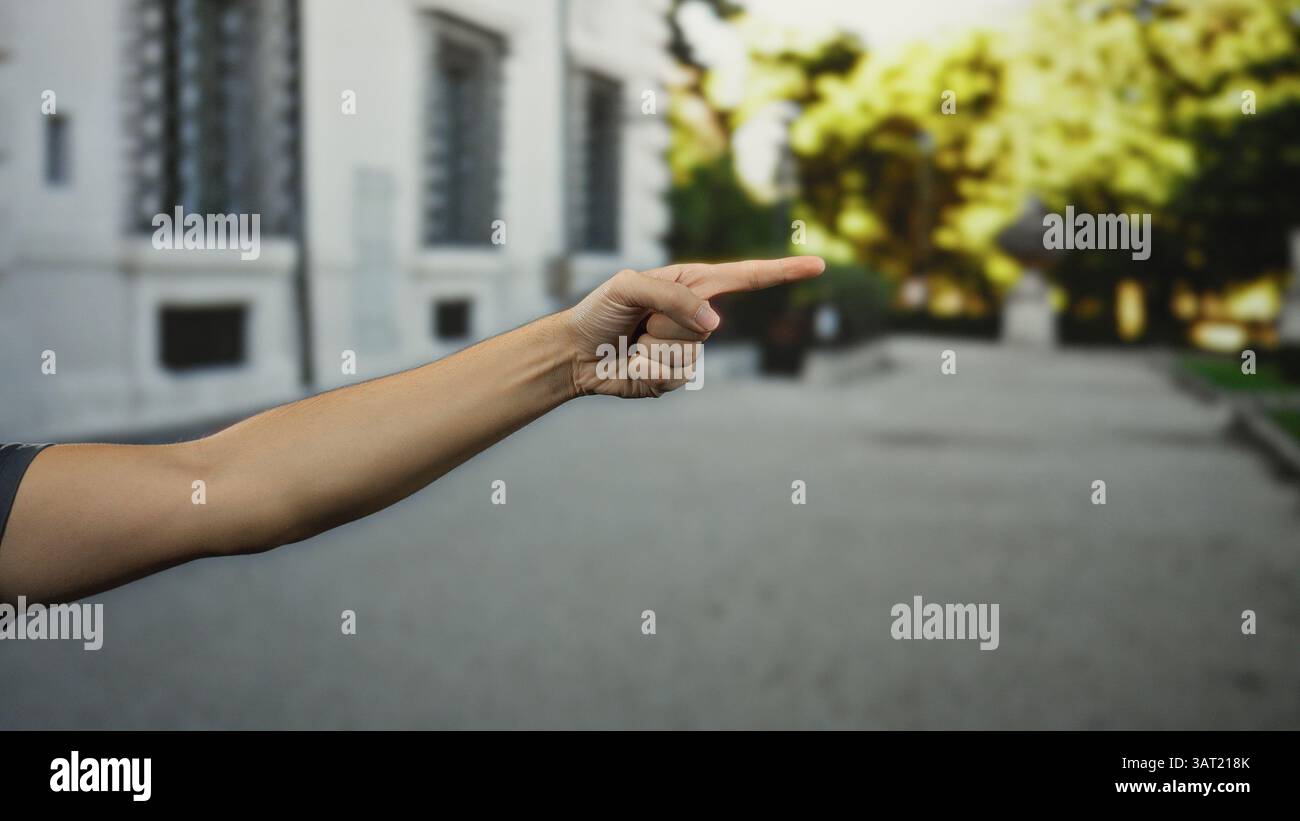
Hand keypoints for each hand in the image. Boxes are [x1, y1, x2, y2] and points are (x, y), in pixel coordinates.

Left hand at [563, 256, 824, 397]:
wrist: (576, 353)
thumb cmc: (599, 311)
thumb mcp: (628, 286)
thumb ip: (674, 296)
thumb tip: (714, 325)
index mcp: (692, 283)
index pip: (747, 276)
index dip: (784, 271)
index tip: (818, 264)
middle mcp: (697, 314)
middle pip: (705, 325)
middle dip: (664, 324)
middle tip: (636, 322)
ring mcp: (689, 347)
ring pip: (690, 353)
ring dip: (653, 349)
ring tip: (633, 342)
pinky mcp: (677, 374)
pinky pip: (677, 375)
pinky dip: (649, 370)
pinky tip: (634, 363)